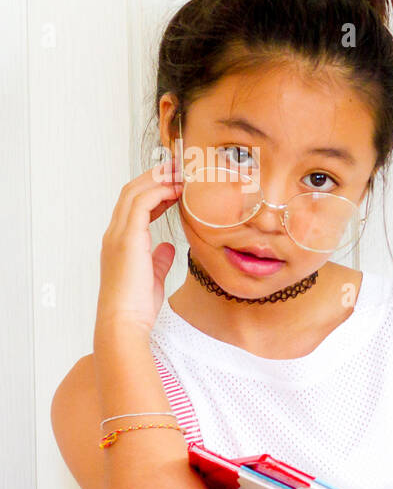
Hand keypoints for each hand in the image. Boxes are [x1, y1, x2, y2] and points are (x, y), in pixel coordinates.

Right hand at [96, 147, 183, 336]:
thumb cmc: (137, 306)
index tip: (177, 183)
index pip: (134, 205)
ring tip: (180, 172)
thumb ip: (159, 259)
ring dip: (158, 179)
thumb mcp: (153, 277)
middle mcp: (115, 233)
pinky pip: (140, 204)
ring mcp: (118, 234)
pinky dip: (159, 192)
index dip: (155, 190)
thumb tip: (169, 248)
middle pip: (132, 192)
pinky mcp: (127, 239)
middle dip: (156, 176)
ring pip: (134, 192)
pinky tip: (177, 189)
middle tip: (179, 167)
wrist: (124, 321)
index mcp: (121, 241)